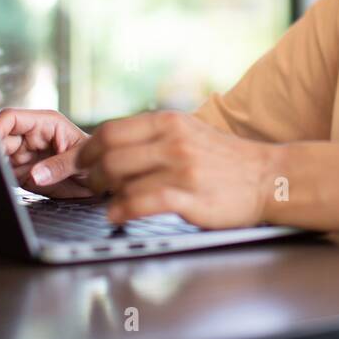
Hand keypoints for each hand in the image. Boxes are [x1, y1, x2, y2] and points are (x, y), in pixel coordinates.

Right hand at [0, 108, 94, 198]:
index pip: (11, 118)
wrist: (100, 182)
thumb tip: (35, 174)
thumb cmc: (96, 160)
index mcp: (44, 124)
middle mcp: (30, 137)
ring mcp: (24, 155)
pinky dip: (1, 179)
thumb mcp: (83, 160)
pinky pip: (4, 174)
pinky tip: (3, 183)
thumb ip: (60, 165)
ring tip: (4, 176)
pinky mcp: (21, 173)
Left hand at [75, 110, 281, 228]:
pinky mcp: (191, 197)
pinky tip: (117, 217)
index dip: (83, 150)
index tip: (69, 164)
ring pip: (122, 178)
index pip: (110, 130)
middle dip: (90, 174)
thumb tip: (108, 147)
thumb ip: (152, 136)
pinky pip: (143, 203)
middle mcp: (173, 140)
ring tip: (108, 202)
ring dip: (106, 194)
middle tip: (92, 187)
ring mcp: (182, 168)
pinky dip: (122, 211)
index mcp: (169, 121)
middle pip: (109, 154)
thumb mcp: (189, 132)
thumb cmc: (224, 160)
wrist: (269, 177)